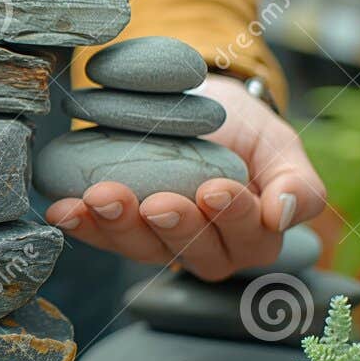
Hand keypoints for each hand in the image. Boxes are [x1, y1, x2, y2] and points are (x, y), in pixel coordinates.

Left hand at [46, 75, 325, 281]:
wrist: (197, 108)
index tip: (214, 189)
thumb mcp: (279, 145)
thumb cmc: (245, 130)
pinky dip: (81, 225)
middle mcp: (210, 251)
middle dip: (173, 227)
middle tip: (155, 202)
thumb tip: (283, 214)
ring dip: (119, 227)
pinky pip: (102, 238)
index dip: (231, 217)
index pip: (248, 236)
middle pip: (194, 252)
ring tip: (102, 198)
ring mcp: (161, 245)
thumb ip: (297, 181)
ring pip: (144, 250)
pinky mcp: (123, 233)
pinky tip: (62, 209)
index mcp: (255, 235)